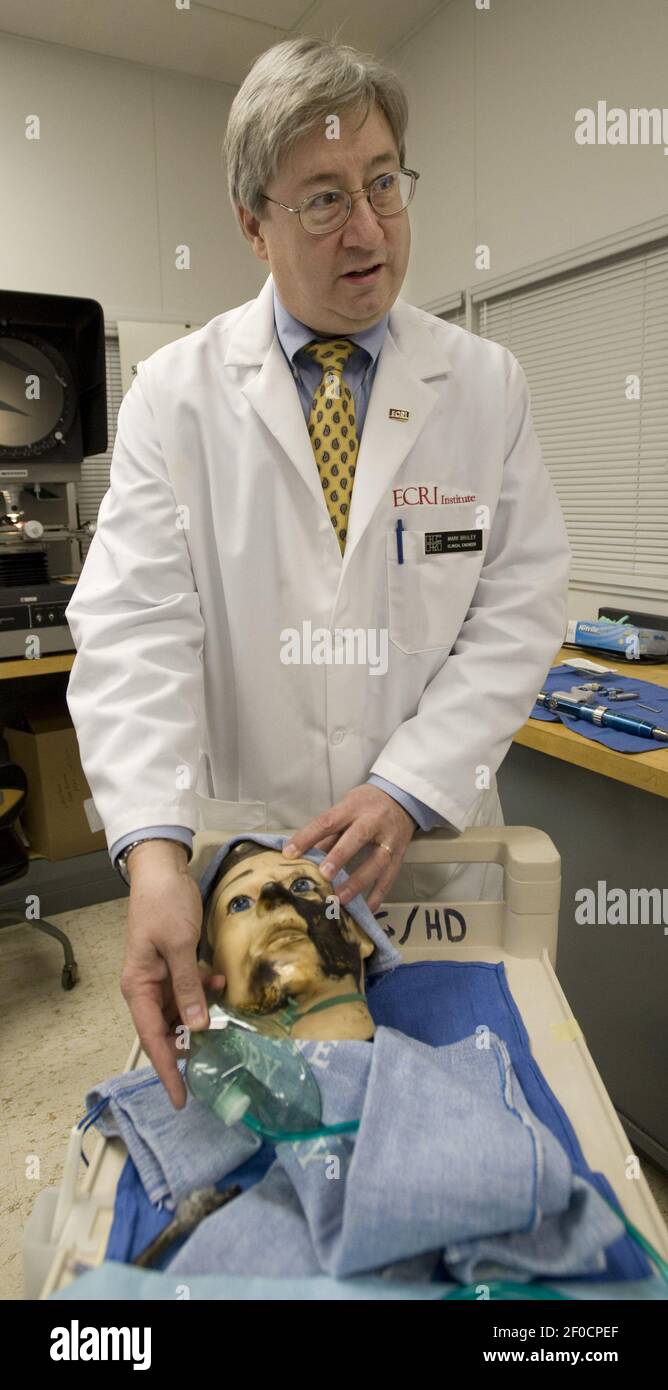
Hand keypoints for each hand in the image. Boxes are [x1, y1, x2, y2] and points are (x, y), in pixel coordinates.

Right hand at [120, 850, 223, 1108]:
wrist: (161, 871)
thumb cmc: (164, 906)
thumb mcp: (178, 946)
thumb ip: (187, 987)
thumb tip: (197, 1027)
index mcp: (138, 988)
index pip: (153, 1039)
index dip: (167, 1070)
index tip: (181, 1098)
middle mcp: (146, 988)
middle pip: (165, 1031)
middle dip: (187, 1050)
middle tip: (214, 1071)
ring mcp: (160, 976)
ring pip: (180, 1012)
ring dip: (199, 1018)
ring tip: (223, 1027)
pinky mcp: (173, 964)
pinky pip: (188, 990)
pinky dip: (203, 992)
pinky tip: (218, 982)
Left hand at [282, 784, 415, 912]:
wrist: (402, 799)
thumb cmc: (365, 805)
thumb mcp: (345, 808)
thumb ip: (328, 832)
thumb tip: (302, 854)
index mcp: (353, 807)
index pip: (327, 821)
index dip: (307, 837)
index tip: (289, 853)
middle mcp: (373, 821)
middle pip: (356, 838)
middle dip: (339, 857)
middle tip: (323, 875)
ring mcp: (389, 840)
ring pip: (376, 861)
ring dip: (358, 882)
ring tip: (340, 899)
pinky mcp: (399, 856)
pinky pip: (389, 878)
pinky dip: (378, 895)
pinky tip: (366, 909)